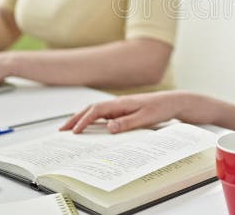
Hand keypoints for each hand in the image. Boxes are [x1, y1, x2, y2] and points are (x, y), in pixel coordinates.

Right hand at [60, 91, 191, 133]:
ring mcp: (119, 106)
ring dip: (82, 118)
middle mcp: (117, 103)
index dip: (83, 121)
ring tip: (70, 129)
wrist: (172, 102)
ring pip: (95, 111)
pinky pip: (103, 114)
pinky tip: (89, 127)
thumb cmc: (160, 108)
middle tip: (62, 130)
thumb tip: (109, 127)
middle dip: (75, 119)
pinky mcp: (123, 110)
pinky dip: (92, 119)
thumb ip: (127, 122)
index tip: (74, 131)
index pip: (96, 111)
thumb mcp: (145, 117)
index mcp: (121, 103)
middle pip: (91, 109)